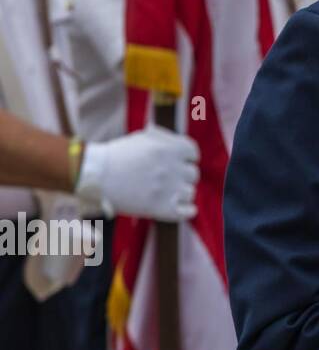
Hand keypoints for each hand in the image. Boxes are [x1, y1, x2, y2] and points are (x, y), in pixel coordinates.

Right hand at [76, 127, 198, 220]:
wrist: (95, 175)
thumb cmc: (118, 155)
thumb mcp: (144, 138)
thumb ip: (168, 140)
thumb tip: (187, 149)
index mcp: (170, 149)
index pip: (193, 154)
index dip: (187, 158)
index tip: (180, 162)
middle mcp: (172, 168)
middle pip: (193, 174)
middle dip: (182, 175)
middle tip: (168, 179)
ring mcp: (167, 189)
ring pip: (190, 192)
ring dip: (182, 192)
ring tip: (168, 193)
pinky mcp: (159, 208)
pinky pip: (186, 212)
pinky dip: (188, 211)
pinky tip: (184, 209)